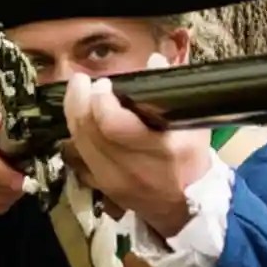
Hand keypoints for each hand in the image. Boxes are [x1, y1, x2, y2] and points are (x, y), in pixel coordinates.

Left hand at [62, 71, 210, 236]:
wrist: (184, 206)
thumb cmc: (190, 159)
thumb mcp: (193, 124)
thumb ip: (172, 90)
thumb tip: (154, 60)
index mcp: (161, 150)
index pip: (115, 126)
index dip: (102, 101)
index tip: (102, 83)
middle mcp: (133, 169)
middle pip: (91, 133)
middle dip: (80, 101)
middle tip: (81, 81)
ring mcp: (113, 181)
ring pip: (80, 144)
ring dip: (74, 115)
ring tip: (77, 93)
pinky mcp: (100, 187)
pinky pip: (77, 158)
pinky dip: (74, 136)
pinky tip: (77, 120)